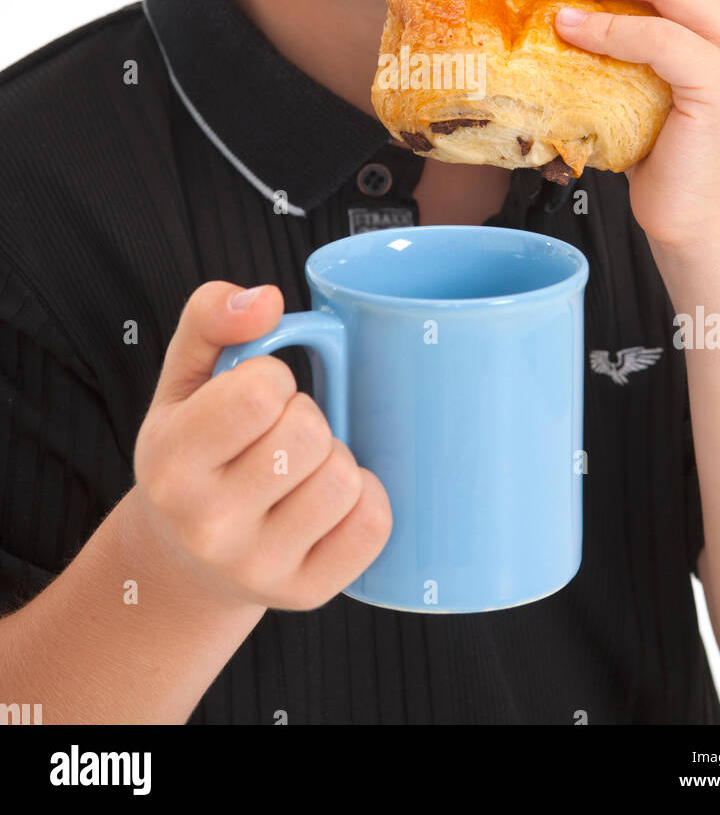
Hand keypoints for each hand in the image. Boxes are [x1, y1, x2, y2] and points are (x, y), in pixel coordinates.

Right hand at [133, 281, 391, 610]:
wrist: (181, 561)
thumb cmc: (194, 451)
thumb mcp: (184, 377)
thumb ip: (212, 316)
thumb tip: (269, 300)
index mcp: (173, 460)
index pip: (261, 393)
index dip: (274, 379)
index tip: (257, 396)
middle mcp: (208, 524)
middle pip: (310, 434)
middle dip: (306, 416)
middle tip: (278, 434)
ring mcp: (258, 567)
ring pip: (344, 479)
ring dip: (334, 458)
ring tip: (299, 469)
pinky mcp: (304, 593)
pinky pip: (373, 525)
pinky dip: (364, 500)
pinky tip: (327, 500)